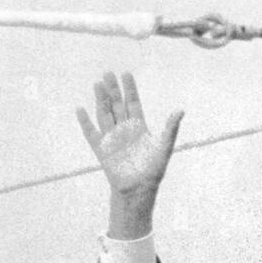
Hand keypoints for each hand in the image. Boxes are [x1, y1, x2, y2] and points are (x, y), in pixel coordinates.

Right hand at [76, 71, 182, 199]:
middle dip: (113, 90)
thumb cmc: (153, 171)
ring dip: (100, 99)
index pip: (133, 103)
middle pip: (117, 105)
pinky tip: (80, 109)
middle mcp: (124, 130)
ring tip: (97, 84)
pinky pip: (91, 133)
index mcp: (139, 128)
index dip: (130, 89)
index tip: (126, 74)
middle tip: (108, 73)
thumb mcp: (164, 147)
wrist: (138, 190)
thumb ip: (170, 128)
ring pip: (104, 114)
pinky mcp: (101, 149)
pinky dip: (85, 122)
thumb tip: (181, 111)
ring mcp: (112, 138)